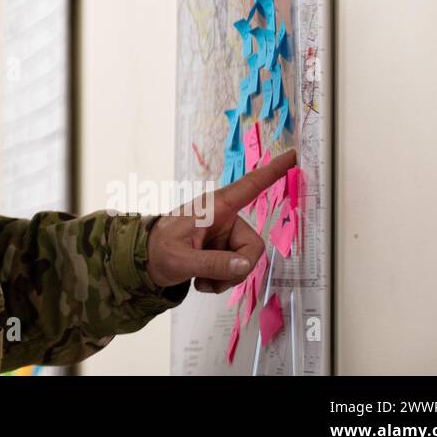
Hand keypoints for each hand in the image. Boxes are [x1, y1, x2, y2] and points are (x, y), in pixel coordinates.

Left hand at [145, 150, 296, 292]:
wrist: (144, 262)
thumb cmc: (156, 250)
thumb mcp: (180, 259)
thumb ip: (212, 264)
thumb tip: (244, 266)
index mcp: (214, 207)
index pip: (249, 187)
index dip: (272, 172)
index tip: (293, 156)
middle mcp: (224, 218)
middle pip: (253, 247)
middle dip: (236, 270)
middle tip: (210, 279)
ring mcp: (225, 234)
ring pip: (246, 263)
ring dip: (226, 278)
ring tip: (201, 278)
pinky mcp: (223, 249)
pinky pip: (237, 270)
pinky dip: (222, 280)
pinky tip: (202, 279)